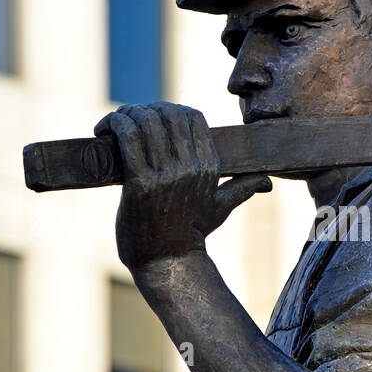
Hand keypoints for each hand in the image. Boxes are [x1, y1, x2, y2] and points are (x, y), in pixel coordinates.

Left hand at [94, 102, 270, 270]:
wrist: (168, 262)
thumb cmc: (192, 233)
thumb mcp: (222, 207)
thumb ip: (244, 188)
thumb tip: (268, 182)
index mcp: (209, 166)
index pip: (191, 115)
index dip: (169, 109)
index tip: (151, 119)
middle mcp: (190, 167)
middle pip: (167, 113)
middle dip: (144, 109)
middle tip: (127, 120)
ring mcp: (166, 175)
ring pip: (145, 120)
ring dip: (125, 114)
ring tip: (112, 124)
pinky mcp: (141, 183)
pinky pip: (127, 136)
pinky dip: (113, 124)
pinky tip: (103, 129)